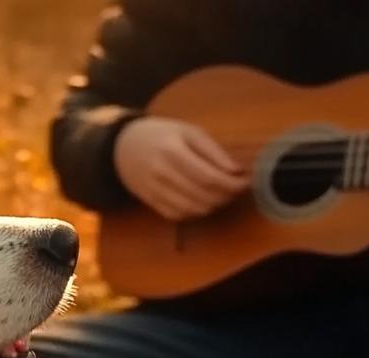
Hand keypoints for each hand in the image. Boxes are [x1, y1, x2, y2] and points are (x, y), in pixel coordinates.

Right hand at [114, 116, 249, 220]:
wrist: (123, 147)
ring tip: (221, 193)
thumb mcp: (188, 131)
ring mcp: (155, 190)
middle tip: (236, 187)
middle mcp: (162, 173)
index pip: (209, 177)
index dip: (232, 184)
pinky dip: (196, 211)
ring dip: (213, 205)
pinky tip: (202, 199)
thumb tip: (236, 171)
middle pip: (204, 195)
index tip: (245, 182)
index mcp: (173, 150)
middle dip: (226, 195)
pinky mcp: (151, 203)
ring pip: (194, 209)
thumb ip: (213, 151)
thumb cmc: (161, 135)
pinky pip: (180, 215)